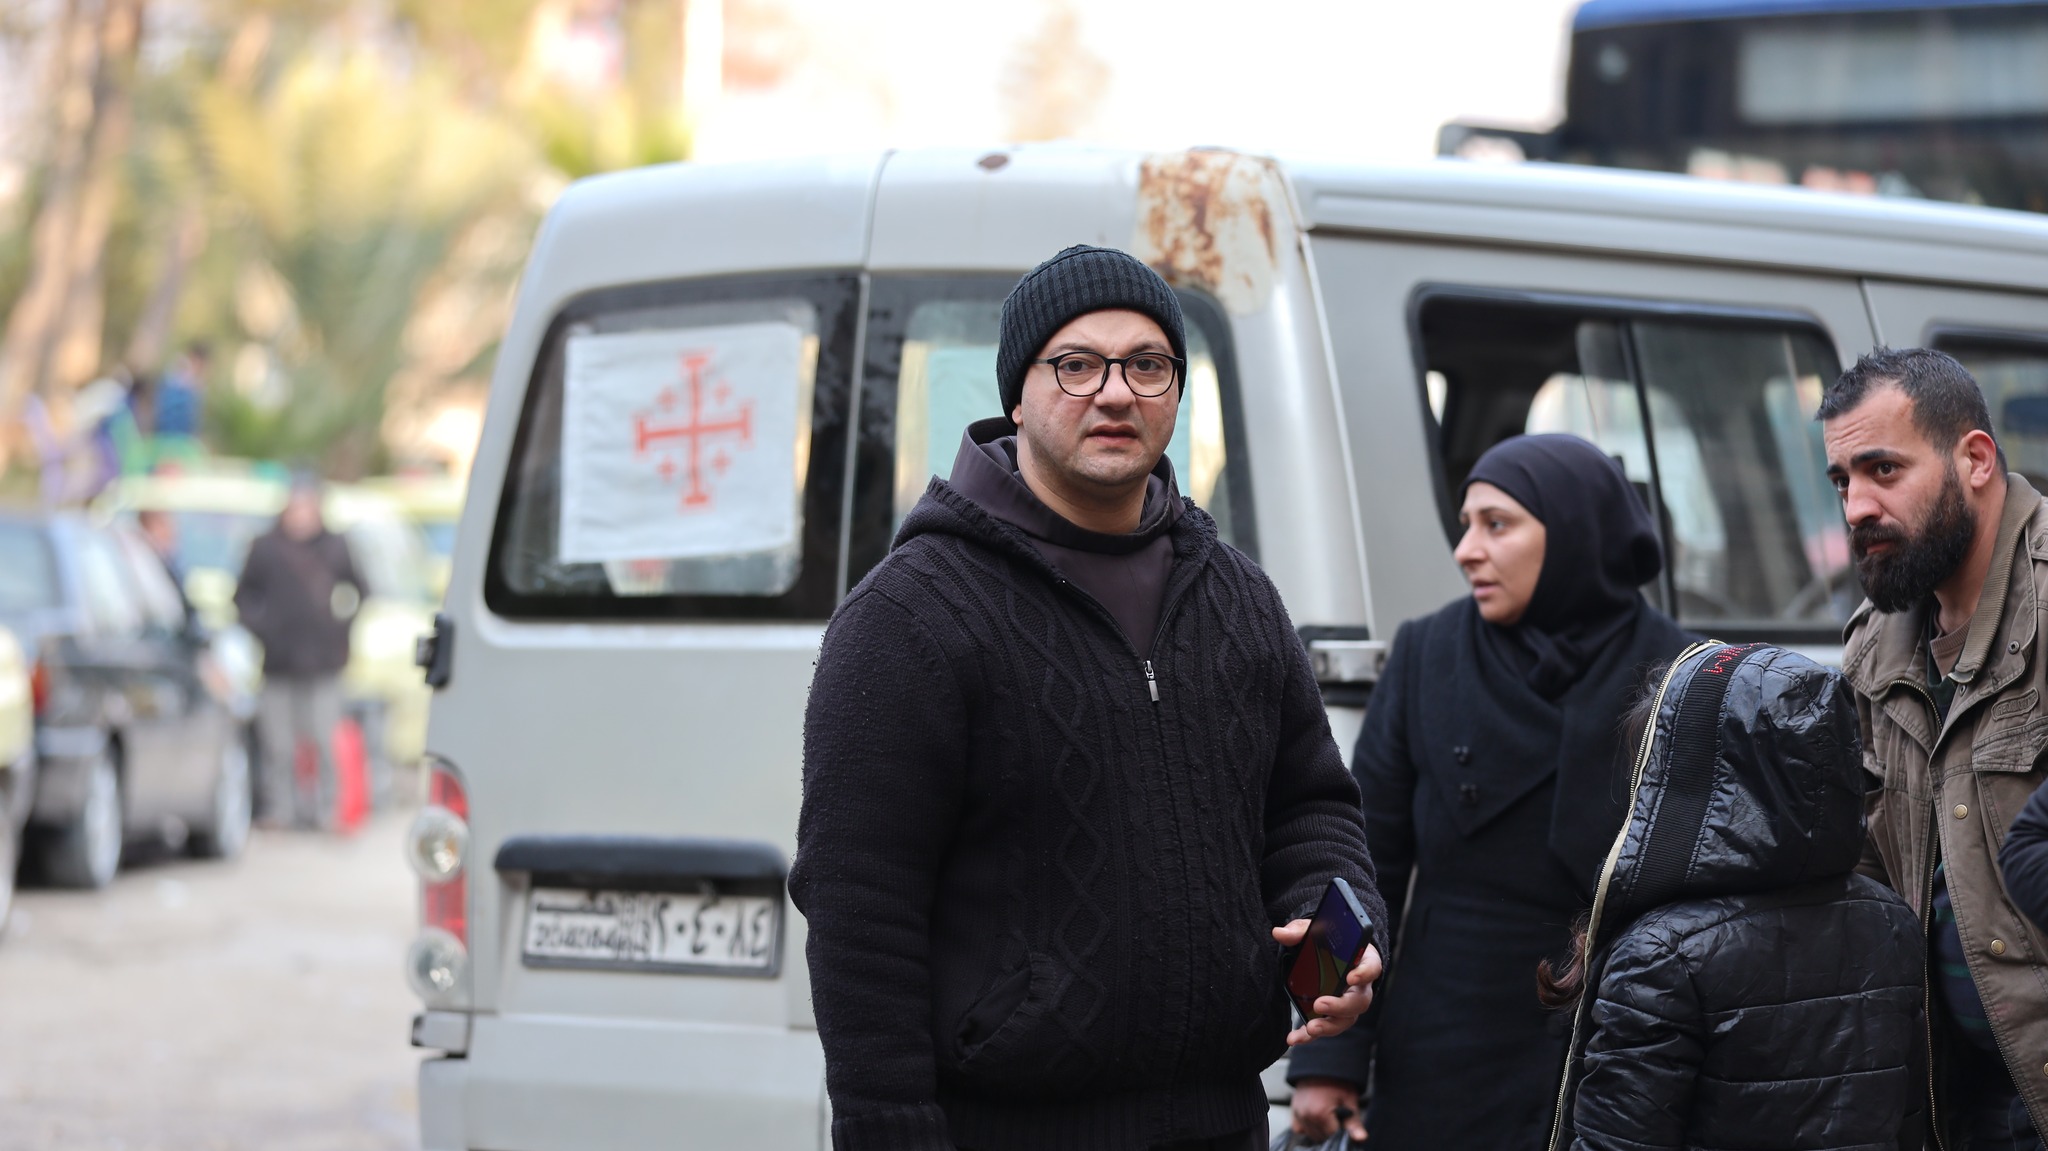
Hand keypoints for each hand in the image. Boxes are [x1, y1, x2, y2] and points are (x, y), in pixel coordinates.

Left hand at [1272, 919, 1382, 1045]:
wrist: (1332, 954)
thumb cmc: (1329, 942)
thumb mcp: (1315, 931)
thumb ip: (1300, 931)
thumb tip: (1279, 933)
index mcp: (1362, 961)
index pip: (1371, 967)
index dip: (1364, 974)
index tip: (1351, 977)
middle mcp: (1359, 987)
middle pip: (1359, 1001)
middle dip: (1340, 1006)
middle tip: (1321, 1005)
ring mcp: (1348, 1003)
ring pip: (1346, 1019)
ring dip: (1329, 1026)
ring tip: (1311, 1028)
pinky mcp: (1332, 1015)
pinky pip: (1325, 1027)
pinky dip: (1309, 1036)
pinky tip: (1294, 1039)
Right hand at [1291, 1077, 1368, 1142]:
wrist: (1323, 1064)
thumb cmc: (1338, 1081)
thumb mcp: (1349, 1100)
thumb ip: (1354, 1123)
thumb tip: (1361, 1139)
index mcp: (1319, 1113)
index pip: (1332, 1136)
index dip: (1340, 1129)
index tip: (1343, 1118)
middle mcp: (1305, 1115)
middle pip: (1321, 1137)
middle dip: (1330, 1130)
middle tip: (1335, 1113)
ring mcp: (1297, 1113)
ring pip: (1311, 1134)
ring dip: (1320, 1129)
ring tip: (1326, 1113)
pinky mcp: (1293, 1111)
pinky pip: (1299, 1129)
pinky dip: (1307, 1127)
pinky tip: (1316, 1117)